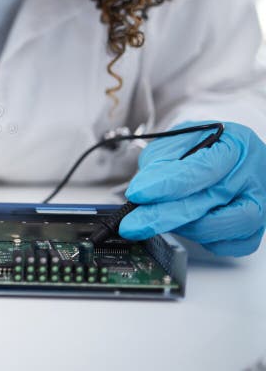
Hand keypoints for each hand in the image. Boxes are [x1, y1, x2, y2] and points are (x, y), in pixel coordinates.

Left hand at [119, 121, 265, 256]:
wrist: (230, 155)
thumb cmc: (204, 146)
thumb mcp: (179, 140)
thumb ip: (161, 161)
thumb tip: (142, 189)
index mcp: (234, 145)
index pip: (201, 169)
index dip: (166, 185)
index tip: (138, 194)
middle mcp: (250, 175)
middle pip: (208, 201)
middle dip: (162, 216)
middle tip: (132, 224)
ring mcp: (257, 203)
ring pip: (222, 226)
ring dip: (184, 227)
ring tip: (161, 218)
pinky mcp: (255, 228)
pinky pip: (229, 244)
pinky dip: (204, 240)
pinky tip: (188, 226)